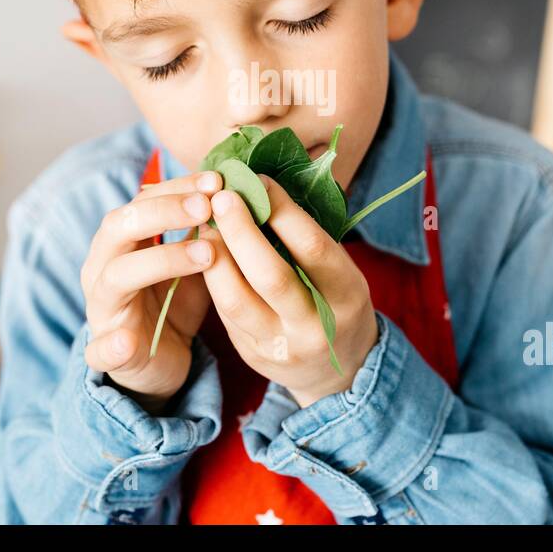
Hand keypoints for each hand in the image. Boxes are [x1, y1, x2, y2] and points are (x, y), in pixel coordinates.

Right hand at [79, 168, 222, 413]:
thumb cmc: (173, 303)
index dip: (177, 188)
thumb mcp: (193, 264)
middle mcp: (102, 268)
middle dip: (163, 212)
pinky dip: (111, 345)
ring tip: (205, 255)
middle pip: (119, 227)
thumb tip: (236, 194)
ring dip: (159, 262)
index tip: (216, 180)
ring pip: (116, 277)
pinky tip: (127, 341)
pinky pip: (99, 349)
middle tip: (206, 207)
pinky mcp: (105, 353)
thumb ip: (205, 234)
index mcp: (121, 242)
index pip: (141, 201)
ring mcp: (101, 310)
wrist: (158, 363)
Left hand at [197, 174, 379, 407]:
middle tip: (222, 196)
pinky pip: (224, 313)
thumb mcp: (342, 273)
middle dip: (241, 230)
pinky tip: (205, 251)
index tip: (260, 180)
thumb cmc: (337, 302)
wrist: (338, 371)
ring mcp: (281, 347)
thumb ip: (310, 240)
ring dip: (215, 256)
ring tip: (206, 223)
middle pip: (270, 276)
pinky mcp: (252, 356)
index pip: (313, 248)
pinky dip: (212, 277)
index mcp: (347, 296)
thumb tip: (264, 187)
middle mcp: (315, 326)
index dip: (283, 210)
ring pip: (235, 300)